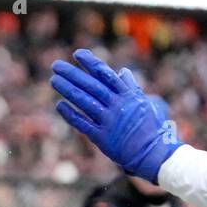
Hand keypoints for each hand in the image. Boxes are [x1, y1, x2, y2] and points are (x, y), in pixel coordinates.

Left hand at [50, 48, 182, 182]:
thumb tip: (122, 71)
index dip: (91, 63)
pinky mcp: (102, 138)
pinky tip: (59, 105)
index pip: (106, 74)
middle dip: (73, 74)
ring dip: (68, 90)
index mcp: (128, 96)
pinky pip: (83, 124)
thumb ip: (131, 87)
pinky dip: (71, 114)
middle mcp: (118, 106)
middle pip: (91, 86)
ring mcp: (109, 122)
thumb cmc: (148, 127)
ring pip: (85, 102)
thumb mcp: (143, 103)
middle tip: (56, 65)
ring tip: (53, 80)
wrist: (152, 153)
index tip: (77, 53)